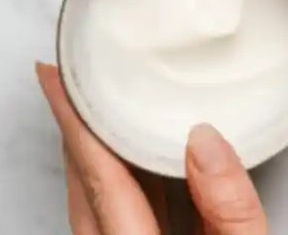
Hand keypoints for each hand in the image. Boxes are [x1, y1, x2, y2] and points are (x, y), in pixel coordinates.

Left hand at [35, 63, 268, 233]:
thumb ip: (230, 204)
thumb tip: (205, 138)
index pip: (99, 179)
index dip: (77, 123)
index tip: (56, 76)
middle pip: (85, 187)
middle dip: (79, 128)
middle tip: (73, 75)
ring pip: (95, 200)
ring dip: (96, 153)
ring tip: (101, 104)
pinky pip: (114, 211)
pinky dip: (118, 177)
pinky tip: (136, 153)